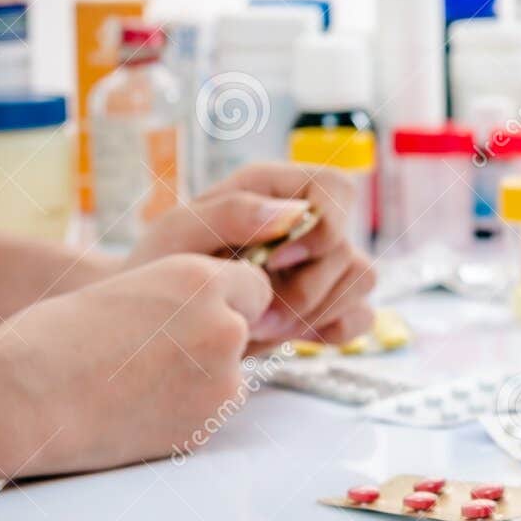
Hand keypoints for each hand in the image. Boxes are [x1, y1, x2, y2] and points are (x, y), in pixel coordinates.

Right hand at [0, 255, 273, 475]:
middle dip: (217, 340)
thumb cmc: (55, 336)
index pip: (254, 287)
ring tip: (137, 384)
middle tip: (161, 354)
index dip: (230, 300)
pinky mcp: (207, 426)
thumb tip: (216, 312)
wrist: (22, 397)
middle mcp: (223, 325)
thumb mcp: (133, 288)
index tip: (200, 314)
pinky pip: (209, 414)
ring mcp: (222, 380)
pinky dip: (185, 413)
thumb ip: (184, 298)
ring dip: (203, 380)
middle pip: (246, 331)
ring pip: (231, 376)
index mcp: (201, 280)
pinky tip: (136, 411)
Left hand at [127, 162, 375, 344]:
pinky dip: (332, 330)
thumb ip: (232, 213)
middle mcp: (309, 223)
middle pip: (349, 249)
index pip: (336, 187)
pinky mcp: (331, 303)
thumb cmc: (162, 266)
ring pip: (362, 281)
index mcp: (277, 189)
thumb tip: (293, 213)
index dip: (324, 226)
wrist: (159, 316)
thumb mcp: (178, 233)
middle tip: (254, 314)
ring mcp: (326, 264)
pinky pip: (361, 317)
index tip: (279, 259)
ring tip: (261, 325)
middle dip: (305, 291)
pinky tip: (290, 334)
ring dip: (314, 312)